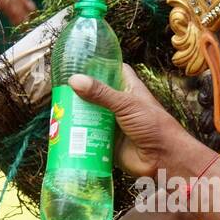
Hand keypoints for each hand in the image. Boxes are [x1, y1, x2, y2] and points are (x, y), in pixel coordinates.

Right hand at [70, 64, 209, 178]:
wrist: (163, 159)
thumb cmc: (153, 126)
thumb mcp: (127, 104)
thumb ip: (101, 94)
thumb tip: (74, 80)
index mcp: (128, 89)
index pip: (112, 70)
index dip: (98, 65)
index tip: (78, 60)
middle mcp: (119, 105)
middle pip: (95, 94)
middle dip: (80, 92)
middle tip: (58, 87)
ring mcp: (112, 123)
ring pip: (90, 115)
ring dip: (76, 114)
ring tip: (56, 108)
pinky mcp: (107, 141)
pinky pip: (89, 136)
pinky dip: (78, 134)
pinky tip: (61, 130)